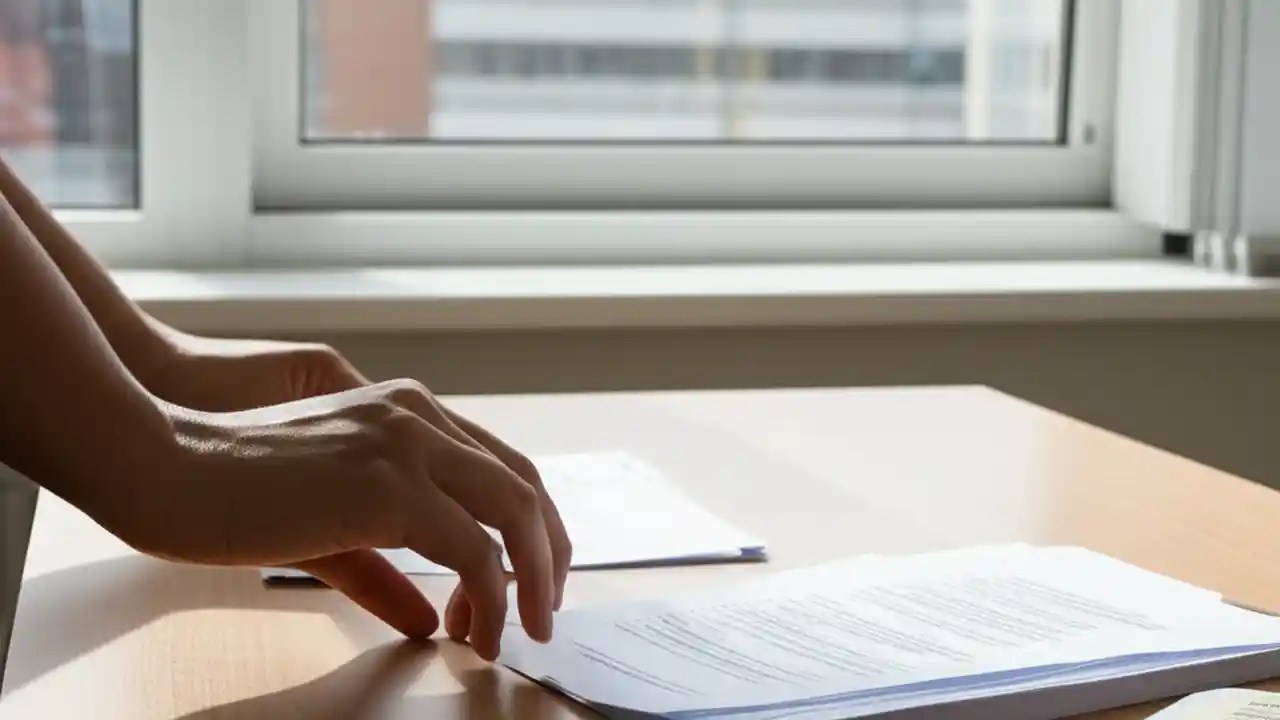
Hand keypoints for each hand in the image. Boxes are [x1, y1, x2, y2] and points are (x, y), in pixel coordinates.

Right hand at [139, 333, 571, 657]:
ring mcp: (408, 444)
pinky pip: (476, 550)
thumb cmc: (230, 493)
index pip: (499, 466)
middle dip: (549, 553)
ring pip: (516, 511)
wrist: (164, 466)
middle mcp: (418, 416)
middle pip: (524, 484)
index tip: (525, 582)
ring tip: (526, 632)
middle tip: (546, 611)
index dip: (526, 526)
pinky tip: (476, 637)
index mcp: (405, 412)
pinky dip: (493, 598)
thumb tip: (430, 620)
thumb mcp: (327, 530)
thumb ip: (386, 570)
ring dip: (534, 580)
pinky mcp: (391, 486)